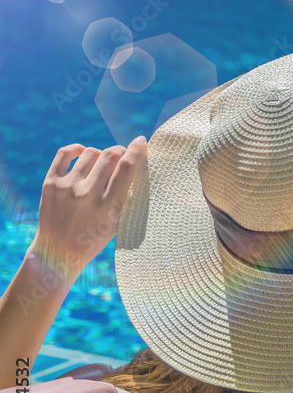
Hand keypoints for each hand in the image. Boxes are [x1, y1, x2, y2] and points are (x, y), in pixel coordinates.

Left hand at [29, 137, 146, 276]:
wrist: (59, 251)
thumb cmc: (95, 236)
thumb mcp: (118, 222)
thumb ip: (126, 196)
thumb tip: (136, 164)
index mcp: (109, 207)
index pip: (127, 168)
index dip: (137, 150)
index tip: (141, 141)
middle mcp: (87, 195)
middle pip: (110, 156)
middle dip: (119, 150)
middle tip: (122, 154)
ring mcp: (67, 187)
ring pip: (91, 152)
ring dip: (101, 153)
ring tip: (102, 162)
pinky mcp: (50, 183)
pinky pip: (65, 153)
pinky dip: (77, 149)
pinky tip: (83, 152)